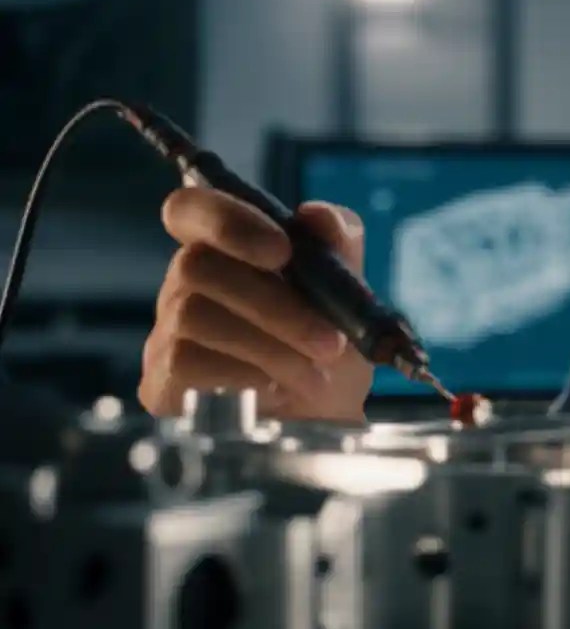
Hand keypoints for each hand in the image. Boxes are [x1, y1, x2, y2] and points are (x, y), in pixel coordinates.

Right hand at [139, 188, 373, 421]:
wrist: (326, 420)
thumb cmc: (329, 351)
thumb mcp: (349, 299)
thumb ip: (340, 249)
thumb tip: (319, 215)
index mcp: (226, 250)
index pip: (191, 209)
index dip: (227, 220)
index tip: (283, 250)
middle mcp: (185, 285)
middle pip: (197, 265)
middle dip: (275, 305)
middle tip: (330, 341)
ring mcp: (166, 333)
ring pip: (194, 316)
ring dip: (270, 346)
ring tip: (316, 371)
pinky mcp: (161, 382)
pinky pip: (184, 364)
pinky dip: (243, 376)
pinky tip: (275, 389)